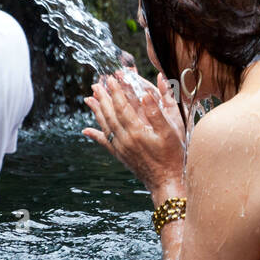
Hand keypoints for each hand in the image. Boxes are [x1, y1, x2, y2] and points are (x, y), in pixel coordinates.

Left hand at [84, 70, 185, 202]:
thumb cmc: (173, 155)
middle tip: (96, 84)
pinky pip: (105, 143)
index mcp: (137, 130)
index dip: (116, 91)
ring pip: (105, 125)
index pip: (122, 106)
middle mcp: (125, 139)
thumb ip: (158, 112)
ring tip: (88, 99)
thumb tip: (146, 95)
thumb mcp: (171, 131)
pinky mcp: (120, 155)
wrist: (167, 181)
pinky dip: (95, 135)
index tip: (110, 79)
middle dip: (102, 97)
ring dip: (96, 111)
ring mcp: (121, 148)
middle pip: (110, 114)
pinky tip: (86, 131)